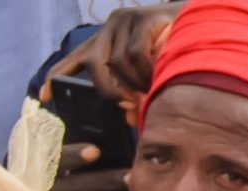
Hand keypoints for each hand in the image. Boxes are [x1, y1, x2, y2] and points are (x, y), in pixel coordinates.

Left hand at [43, 4, 181, 114]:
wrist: (204, 19)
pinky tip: (157, 75)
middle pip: (95, 67)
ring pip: (118, 64)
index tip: (43, 98)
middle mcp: (109, 28)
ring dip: (134, 83)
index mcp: (104, 41)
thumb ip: (131, 93)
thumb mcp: (145, 73)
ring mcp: (125, 20)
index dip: (58, 77)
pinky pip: (135, 55)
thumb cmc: (171, 50)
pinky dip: (145, 71)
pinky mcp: (142, 17)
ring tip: (150, 89)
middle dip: (110, 91)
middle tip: (128, 105)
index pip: (74, 59)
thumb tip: (128, 117)